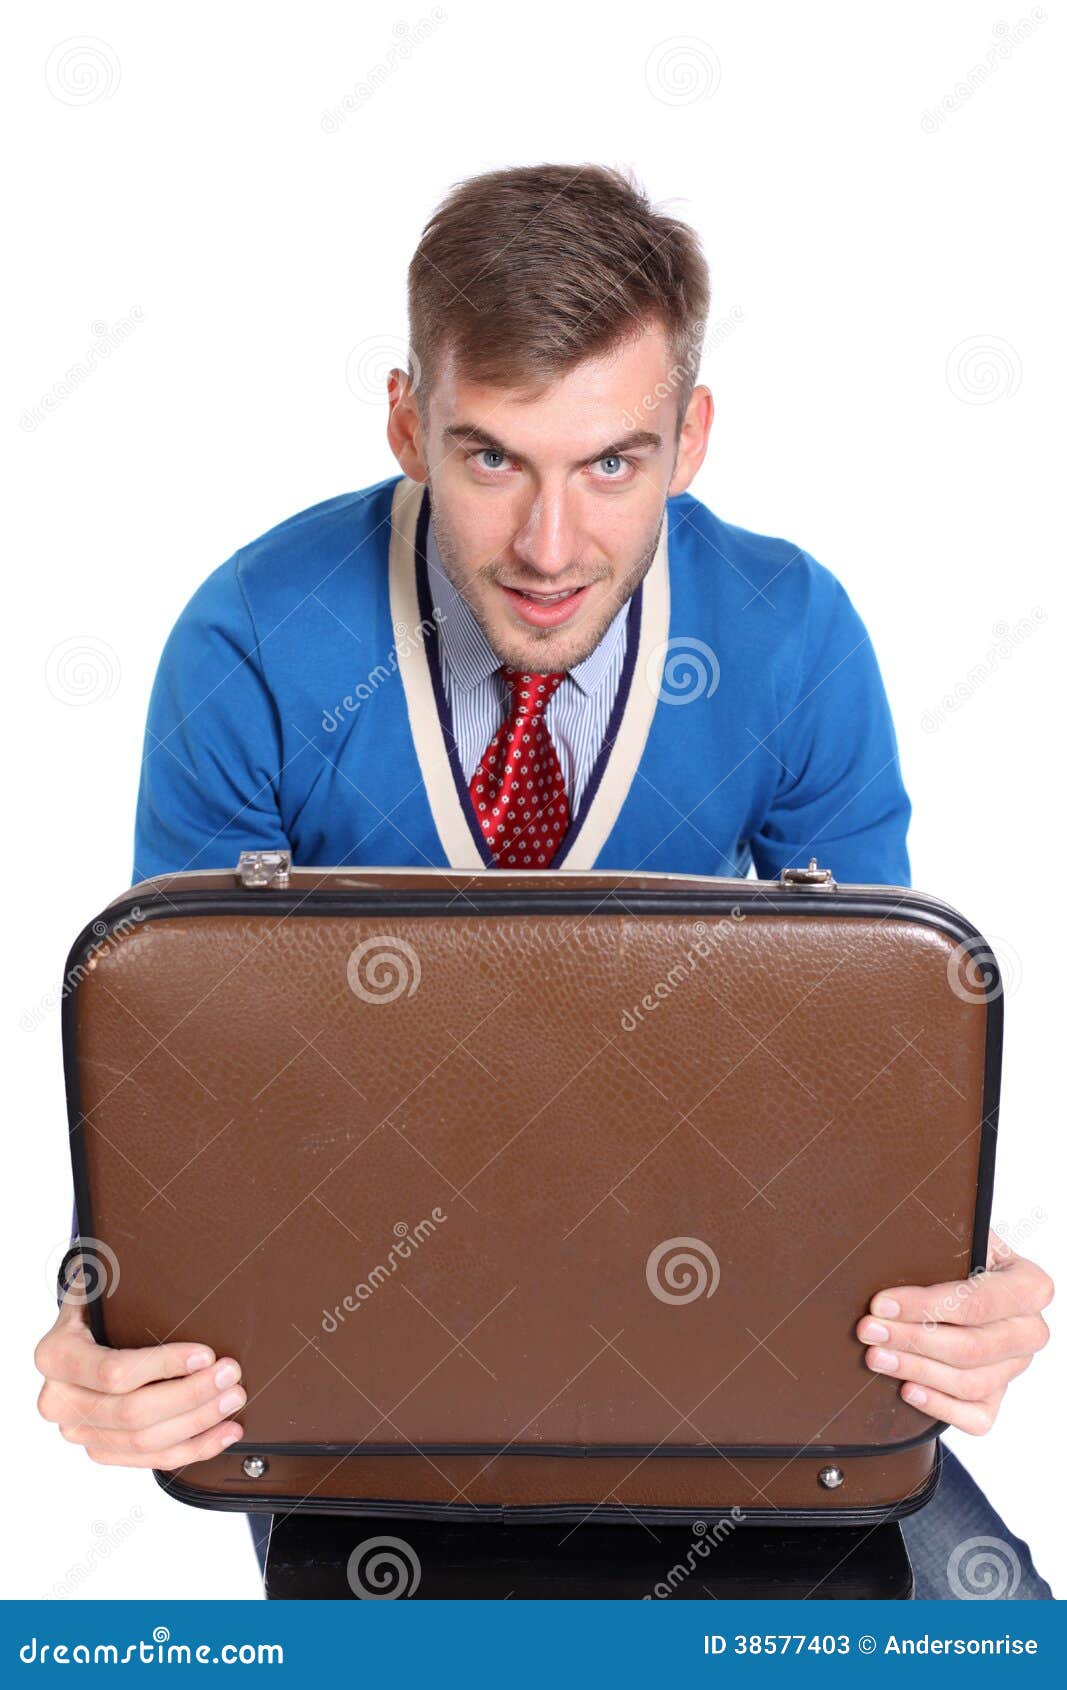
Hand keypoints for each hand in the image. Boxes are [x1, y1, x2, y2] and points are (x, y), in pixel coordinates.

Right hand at [35, 1270, 245, 1468]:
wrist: (81, 1331)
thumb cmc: (99, 1303)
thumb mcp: (101, 1282)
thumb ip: (122, 1283)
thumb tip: (171, 1273)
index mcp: (56, 1355)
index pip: (114, 1372)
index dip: (164, 1367)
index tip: (206, 1354)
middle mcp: (58, 1400)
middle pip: (132, 1413)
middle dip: (191, 1396)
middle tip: (230, 1375)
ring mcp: (78, 1430)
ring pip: (144, 1442)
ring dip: (197, 1423)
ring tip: (233, 1400)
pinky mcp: (101, 1449)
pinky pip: (150, 1459)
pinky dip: (193, 1448)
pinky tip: (225, 1432)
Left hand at [855, 1231, 1053, 1434]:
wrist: (963, 1283)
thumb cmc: (955, 1257)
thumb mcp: (956, 1239)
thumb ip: (942, 1242)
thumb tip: (901, 1244)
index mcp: (1029, 1286)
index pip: (979, 1302)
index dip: (926, 1306)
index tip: (881, 1304)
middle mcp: (1029, 1330)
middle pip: (972, 1347)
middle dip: (913, 1340)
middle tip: (869, 1331)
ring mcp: (1016, 1367)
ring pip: (970, 1382)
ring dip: (916, 1370)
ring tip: (875, 1357)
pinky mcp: (998, 1397)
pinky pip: (977, 1416)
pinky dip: (940, 1407)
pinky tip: (907, 1391)